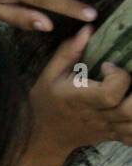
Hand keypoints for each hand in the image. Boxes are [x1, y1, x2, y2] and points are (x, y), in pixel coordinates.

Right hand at [29, 25, 131, 156]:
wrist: (42, 135)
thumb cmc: (46, 101)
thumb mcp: (49, 75)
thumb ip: (68, 52)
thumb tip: (88, 30)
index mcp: (78, 100)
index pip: (109, 94)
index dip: (118, 77)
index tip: (108, 66)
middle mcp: (95, 117)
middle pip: (129, 111)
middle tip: (129, 79)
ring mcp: (106, 129)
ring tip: (131, 91)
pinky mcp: (113, 136)